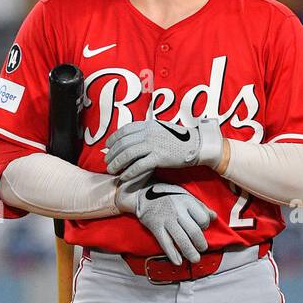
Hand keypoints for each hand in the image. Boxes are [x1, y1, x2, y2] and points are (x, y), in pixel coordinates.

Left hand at [105, 117, 223, 181]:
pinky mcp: (159, 157)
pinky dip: (129, 172)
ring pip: (128, 154)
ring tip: (111, 170)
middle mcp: (148, 133)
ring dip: (117, 163)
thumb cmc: (179, 139)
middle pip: (123, 143)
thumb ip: (147, 132)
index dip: (113, 139)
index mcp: (148, 125)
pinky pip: (139, 166)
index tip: (107, 146)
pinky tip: (124, 177)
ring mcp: (153, 145)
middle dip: (112, 154)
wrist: (196, 145)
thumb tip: (132, 139)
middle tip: (107, 162)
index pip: (125, 130)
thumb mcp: (161, 129)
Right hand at [115, 176, 215, 264]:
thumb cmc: (168, 195)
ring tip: (195, 259)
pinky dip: (172, 254)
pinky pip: (165, 243)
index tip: (203, 229)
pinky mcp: (156, 227)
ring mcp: (166, 220)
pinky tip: (178, 261)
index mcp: (187, 202)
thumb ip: (200, 207)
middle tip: (202, 249)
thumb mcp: (186, 195)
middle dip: (201, 244)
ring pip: (181, 239)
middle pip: (194, 231)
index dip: (205, 226)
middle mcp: (178, 211)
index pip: (203, 219)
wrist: (143, 193)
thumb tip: (214, 217)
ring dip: (190, 252)